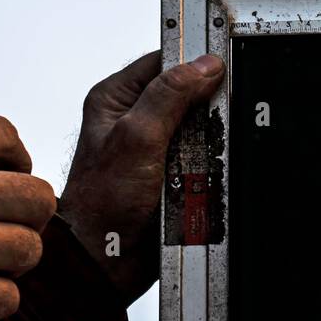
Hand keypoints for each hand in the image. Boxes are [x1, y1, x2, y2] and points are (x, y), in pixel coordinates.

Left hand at [58, 51, 223, 304]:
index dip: (195, 63)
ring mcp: (158, 146)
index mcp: (117, 97)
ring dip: (209, 146)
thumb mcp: (136, 138)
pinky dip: (210, 169)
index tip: (220, 70)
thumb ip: (169, 96)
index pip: (167, 60)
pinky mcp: (175, 171)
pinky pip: (207, 158)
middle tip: (202, 132)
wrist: (106, 260)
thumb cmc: (100, 203)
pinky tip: (199, 180)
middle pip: (192, 95)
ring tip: (193, 164)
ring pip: (205, 129)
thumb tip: (204, 66)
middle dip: (206, 114)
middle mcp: (137, 118)